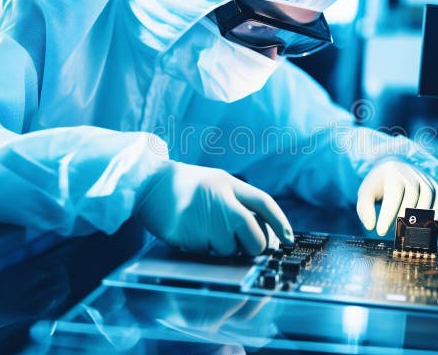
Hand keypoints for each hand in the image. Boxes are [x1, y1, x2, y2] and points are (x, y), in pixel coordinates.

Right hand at [136, 162, 293, 255]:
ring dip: (223, 248)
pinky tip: (192, 233)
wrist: (149, 185)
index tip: (289, 241)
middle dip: (253, 246)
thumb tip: (266, 236)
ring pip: (229, 251)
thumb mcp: (219, 182)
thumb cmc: (189, 186)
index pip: (263, 203)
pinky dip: (203, 250)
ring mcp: (200, 219)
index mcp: (228, 184)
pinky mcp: (184, 235)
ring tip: (205, 229)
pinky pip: (206, 255)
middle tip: (240, 242)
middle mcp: (217, 200)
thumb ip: (242, 202)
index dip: (280, 224)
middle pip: (253, 236)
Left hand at [356, 160, 437, 235]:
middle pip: (412, 195)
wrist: (393, 169)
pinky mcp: (433, 184)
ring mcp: (424, 177)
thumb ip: (364, 209)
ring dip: (420, 216)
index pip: (393, 195)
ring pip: (427, 196)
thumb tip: (370, 226)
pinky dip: (435, 212)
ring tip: (409, 232)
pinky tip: (426, 226)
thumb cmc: (378, 186)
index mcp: (392, 172)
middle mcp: (410, 172)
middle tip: (395, 234)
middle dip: (404, 217)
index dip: (388, 215)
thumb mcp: (366, 194)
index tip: (381, 232)